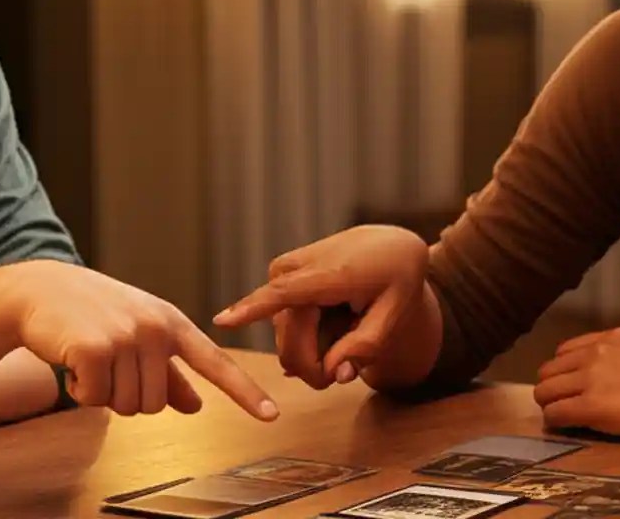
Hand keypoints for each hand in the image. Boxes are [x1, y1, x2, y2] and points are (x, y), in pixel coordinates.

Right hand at [0, 260, 277, 420]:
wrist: (40, 289)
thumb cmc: (93, 314)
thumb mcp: (137, 334)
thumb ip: (168, 372)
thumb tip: (194, 406)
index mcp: (172, 324)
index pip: (216, 363)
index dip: (245, 393)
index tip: (272, 415)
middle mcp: (155, 328)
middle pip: (155, 404)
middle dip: (126, 397)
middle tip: (107, 365)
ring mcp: (126, 336)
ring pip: (127, 406)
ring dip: (102, 394)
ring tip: (90, 359)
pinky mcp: (94, 348)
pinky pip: (95, 400)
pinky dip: (80, 391)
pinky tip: (71, 362)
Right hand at [213, 225, 428, 389]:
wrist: (390, 244)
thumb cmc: (398, 277)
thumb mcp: (396, 313)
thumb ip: (366, 346)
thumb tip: (335, 375)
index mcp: (330, 274)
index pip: (284, 293)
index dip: (252, 309)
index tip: (221, 321)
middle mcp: (299, 267)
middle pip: (287, 335)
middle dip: (311, 365)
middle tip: (342, 374)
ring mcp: (286, 268)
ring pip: (282, 330)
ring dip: (310, 348)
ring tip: (346, 334)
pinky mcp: (281, 271)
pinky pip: (282, 317)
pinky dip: (304, 332)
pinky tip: (330, 325)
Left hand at [534, 328, 619, 443]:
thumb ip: (614, 356)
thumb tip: (590, 374)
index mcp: (610, 336)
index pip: (564, 351)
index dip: (563, 372)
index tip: (570, 386)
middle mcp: (596, 351)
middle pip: (548, 370)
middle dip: (552, 388)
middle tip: (562, 404)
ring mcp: (592, 377)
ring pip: (545, 391)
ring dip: (549, 405)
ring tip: (562, 416)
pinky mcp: (592, 405)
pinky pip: (555, 413)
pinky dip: (555, 422)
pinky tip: (566, 427)